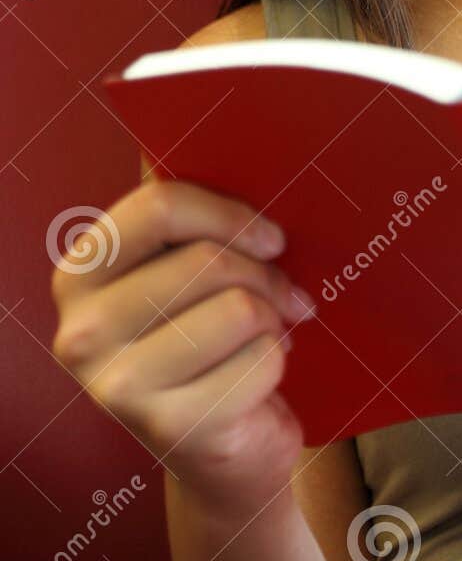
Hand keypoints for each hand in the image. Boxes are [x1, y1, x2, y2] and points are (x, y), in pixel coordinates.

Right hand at [50, 177, 316, 510]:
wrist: (225, 446)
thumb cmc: (211, 333)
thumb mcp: (188, 266)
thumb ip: (188, 207)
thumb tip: (214, 114)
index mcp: (80, 273)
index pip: (159, 206)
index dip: (230, 211)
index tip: (271, 232)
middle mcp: (79, 332)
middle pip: (207, 261)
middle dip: (264, 272)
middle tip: (283, 291)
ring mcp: (116, 388)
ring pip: (239, 309)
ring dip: (273, 321)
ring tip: (267, 333)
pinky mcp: (168, 429)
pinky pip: (260, 362)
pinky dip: (277, 365)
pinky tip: (258, 379)